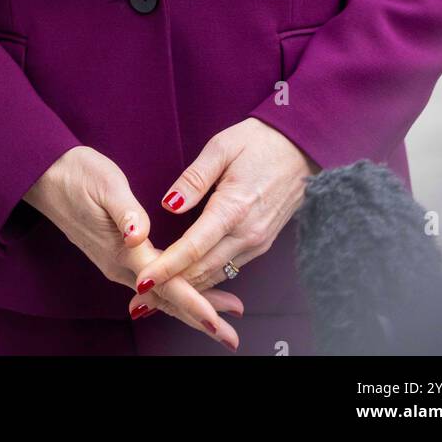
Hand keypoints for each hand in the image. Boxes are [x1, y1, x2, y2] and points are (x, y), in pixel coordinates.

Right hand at [24, 146, 243, 348]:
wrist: (46, 176)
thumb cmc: (77, 175)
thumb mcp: (104, 184)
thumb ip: (124, 209)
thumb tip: (137, 233)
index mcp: (122, 249)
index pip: (165, 283)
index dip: (194, 303)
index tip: (218, 320)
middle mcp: (119, 263)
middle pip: (167, 298)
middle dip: (200, 317)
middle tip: (230, 336)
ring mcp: (116, 262)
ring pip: (160, 294)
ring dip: (191, 306)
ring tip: (220, 317)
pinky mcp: (116, 254)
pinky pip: (151, 284)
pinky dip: (173, 293)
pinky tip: (184, 293)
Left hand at [128, 120, 319, 300]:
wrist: (302, 147)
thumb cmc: (259, 141)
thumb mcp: (222, 147)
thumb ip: (194, 178)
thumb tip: (168, 204)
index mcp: (233, 209)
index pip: (193, 248)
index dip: (166, 268)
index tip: (142, 282)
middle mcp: (247, 234)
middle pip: (202, 271)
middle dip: (170, 287)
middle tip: (139, 300)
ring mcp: (257, 242)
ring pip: (216, 275)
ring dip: (187, 288)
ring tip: (155, 297)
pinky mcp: (261, 243)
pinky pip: (228, 268)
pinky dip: (205, 278)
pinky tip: (186, 281)